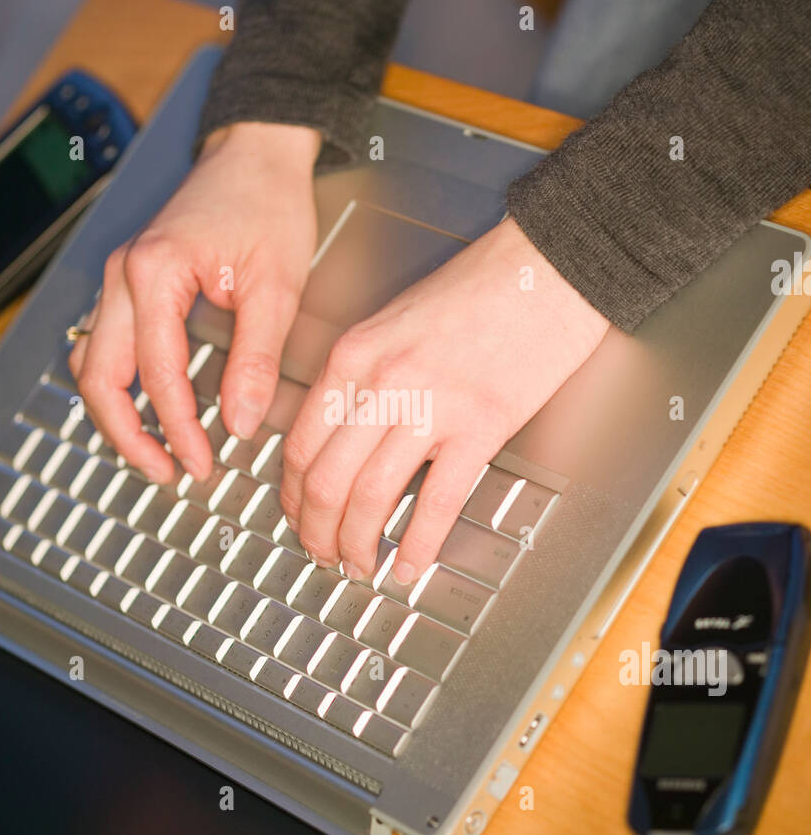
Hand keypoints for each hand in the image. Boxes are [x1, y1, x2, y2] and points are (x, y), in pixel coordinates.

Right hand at [69, 121, 319, 483]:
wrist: (257, 155)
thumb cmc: (267, 204)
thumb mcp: (276, 285)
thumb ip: (256, 358)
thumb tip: (240, 422)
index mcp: (155, 272)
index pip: (157, 373)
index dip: (178, 429)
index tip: (203, 463)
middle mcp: (124, 275)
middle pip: (99, 377)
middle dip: (130, 436)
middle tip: (169, 474)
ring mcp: (119, 279)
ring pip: (91, 365)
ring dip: (116, 415)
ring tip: (156, 454)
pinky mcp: (128, 284)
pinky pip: (104, 346)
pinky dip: (119, 386)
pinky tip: (149, 411)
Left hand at [280, 216, 609, 584]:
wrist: (543, 268)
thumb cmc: (477, 291)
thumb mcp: (392, 323)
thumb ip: (361, 378)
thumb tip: (341, 438)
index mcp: (353, 356)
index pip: (301, 443)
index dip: (291, 496)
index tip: (297, 516)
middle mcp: (382, 383)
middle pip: (325, 480)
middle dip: (317, 532)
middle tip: (322, 555)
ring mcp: (430, 406)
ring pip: (370, 497)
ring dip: (358, 544)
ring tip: (360, 566)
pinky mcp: (480, 425)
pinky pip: (436, 501)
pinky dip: (418, 544)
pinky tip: (411, 565)